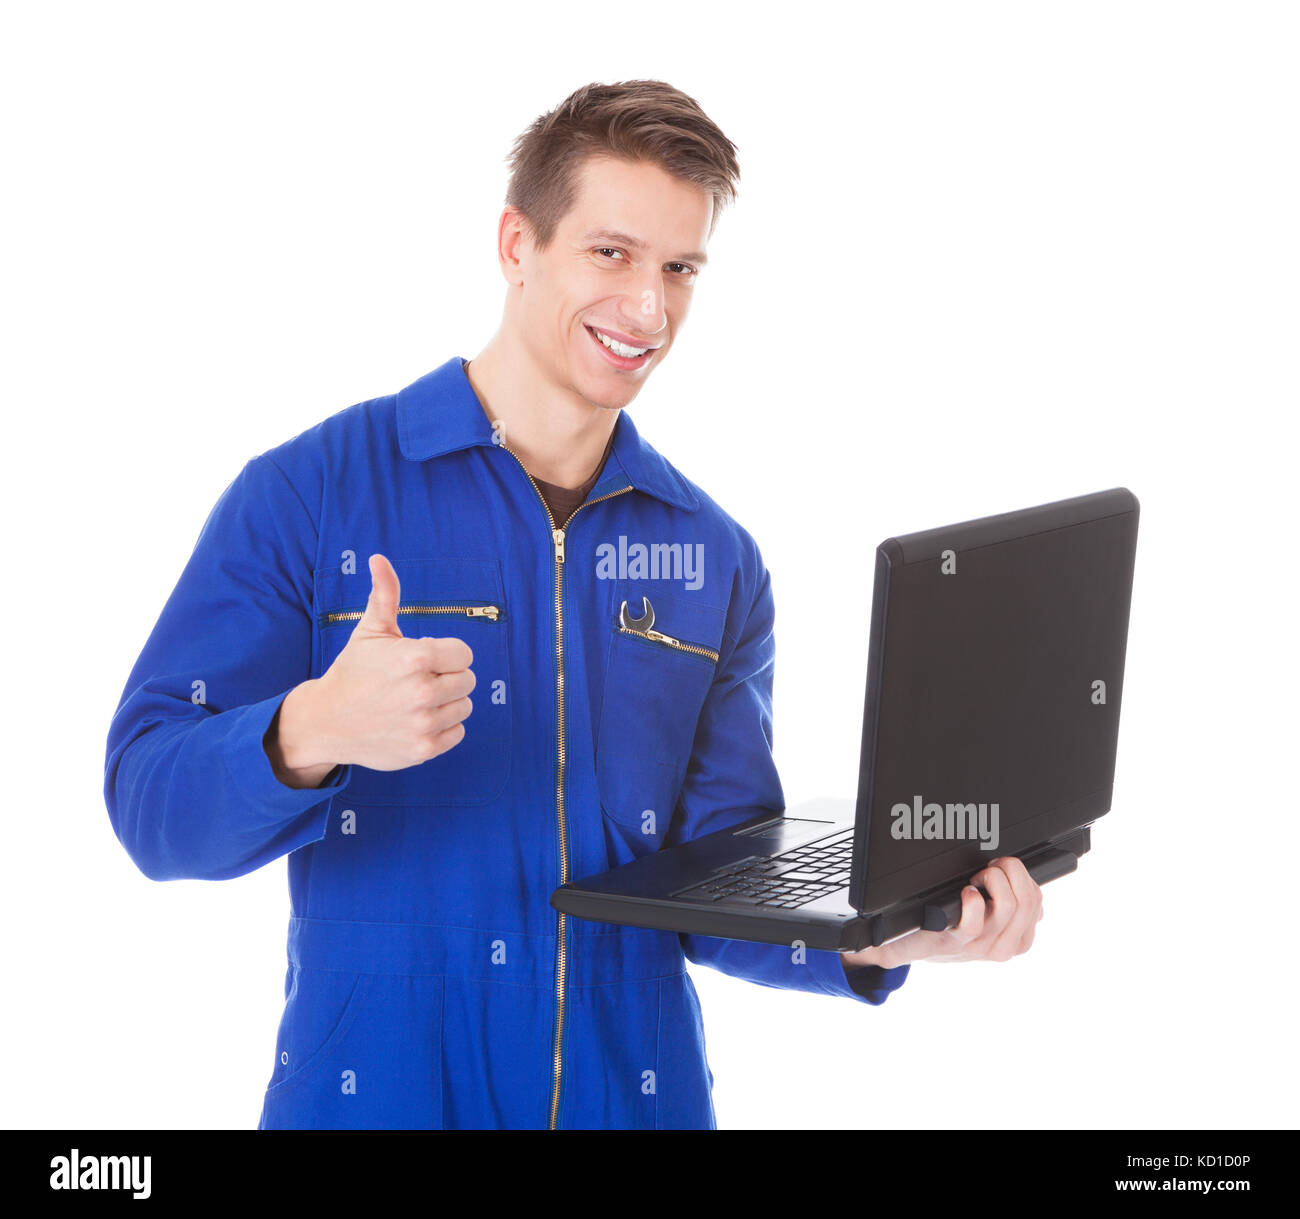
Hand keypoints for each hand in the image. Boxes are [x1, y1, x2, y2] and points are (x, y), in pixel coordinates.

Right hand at [265, 554, 474, 785]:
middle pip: (468, 680)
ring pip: (465, 706)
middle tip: (417, 681)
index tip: (424, 659)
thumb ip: (385, 595)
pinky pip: (458, 732)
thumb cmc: (353, 671)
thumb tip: (379, 559)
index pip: (465, 654)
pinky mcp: (424, 750)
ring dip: (447, 703)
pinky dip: (443, 727)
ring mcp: (424, 723)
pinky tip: (417, 720)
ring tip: (416, 701)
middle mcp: (423, 692)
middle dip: (447, 678)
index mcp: (416, 658)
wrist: (326, 721)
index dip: (446, 654)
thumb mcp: (370, 631)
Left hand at [841, 856, 1043, 971]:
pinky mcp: (955, 944)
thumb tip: (1025, 880)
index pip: (1036, 898)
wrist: (912, 944)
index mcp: (1018, 939)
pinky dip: (971, 900)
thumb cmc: (951, 925)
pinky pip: (974, 922)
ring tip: (973, 880)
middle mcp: (1004, 945)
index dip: (1021, 875)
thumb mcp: (991, 918)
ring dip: (991, 880)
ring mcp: (980, 947)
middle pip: (1028, 899)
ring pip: (1008, 905)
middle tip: (986, 869)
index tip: (1001, 869)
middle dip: (1009, 871)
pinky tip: (964, 893)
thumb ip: (1012, 901)